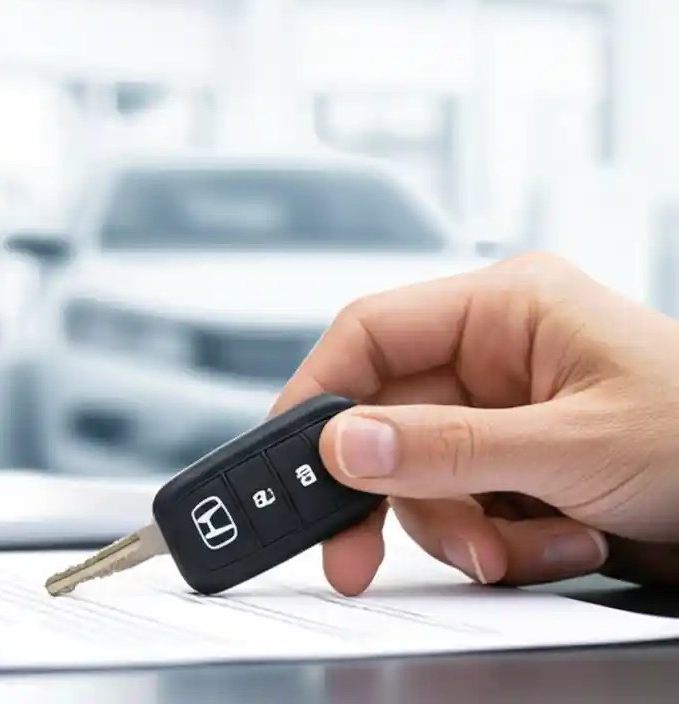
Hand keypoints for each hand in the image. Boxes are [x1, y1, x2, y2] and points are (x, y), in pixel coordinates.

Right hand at [272, 253, 678, 594]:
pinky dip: (498, 543)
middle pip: (386, 420)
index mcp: (507, 309)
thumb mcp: (575, 447)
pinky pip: (463, 508)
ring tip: (524, 548)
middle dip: (392, 495)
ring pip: (420, 477)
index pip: (372, 334)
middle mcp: (497, 355)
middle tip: (355, 556)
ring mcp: (505, 415)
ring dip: (461, 529)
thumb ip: (449, 448)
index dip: (320, 395)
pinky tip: (560, 543)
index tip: (290, 459)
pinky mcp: (518, 468)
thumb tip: (345, 445)